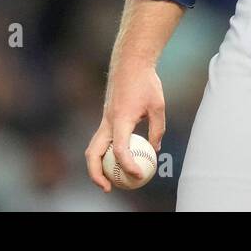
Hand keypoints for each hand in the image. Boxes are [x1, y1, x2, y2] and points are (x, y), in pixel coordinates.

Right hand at [85, 62, 165, 191]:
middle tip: (109, 188)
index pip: (120, 149)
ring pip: (93, 147)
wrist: (130, 63)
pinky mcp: (106, 117)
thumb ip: (157, 129)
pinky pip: (100, 140)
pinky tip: (117, 161)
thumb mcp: (158, 106)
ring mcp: (104, 119)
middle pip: (93, 153)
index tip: (137, 176)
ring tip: (110, 180)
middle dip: (96, 174)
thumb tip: (155, 150)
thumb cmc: (146, 82)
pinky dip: (104, 154)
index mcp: (121, 119)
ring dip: (97, 166)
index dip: (128, 165)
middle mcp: (108, 121)